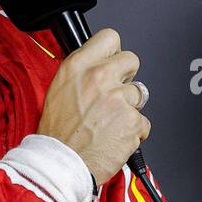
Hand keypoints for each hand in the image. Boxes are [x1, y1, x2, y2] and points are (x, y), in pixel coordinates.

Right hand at [37, 28, 149, 184]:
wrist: (61, 163)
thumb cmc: (58, 132)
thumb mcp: (59, 89)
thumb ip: (82, 72)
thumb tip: (98, 64)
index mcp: (79, 66)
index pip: (110, 37)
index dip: (114, 51)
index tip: (113, 61)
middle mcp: (100, 77)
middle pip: (132, 60)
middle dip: (126, 77)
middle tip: (114, 95)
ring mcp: (119, 98)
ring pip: (139, 94)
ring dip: (129, 108)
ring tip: (109, 123)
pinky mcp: (133, 120)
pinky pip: (143, 122)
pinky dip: (133, 132)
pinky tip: (115, 137)